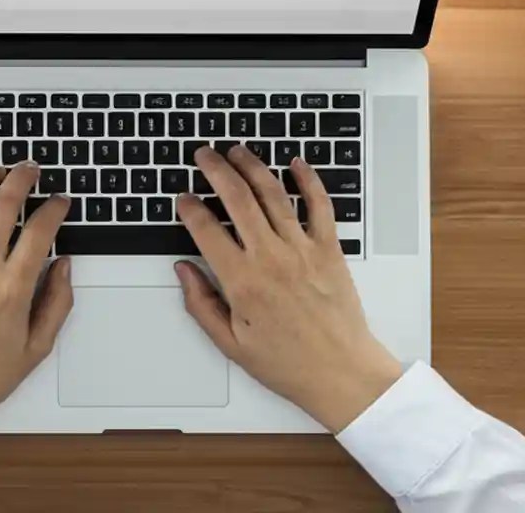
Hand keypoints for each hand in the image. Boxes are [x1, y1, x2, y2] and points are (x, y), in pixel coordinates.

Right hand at [175, 146, 402, 431]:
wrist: (341, 373)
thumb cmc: (287, 364)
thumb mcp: (230, 343)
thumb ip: (201, 304)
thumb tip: (183, 270)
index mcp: (241, 282)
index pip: (206, 229)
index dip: (189, 208)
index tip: (183, 198)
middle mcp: (270, 258)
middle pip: (236, 198)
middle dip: (216, 169)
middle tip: (205, 155)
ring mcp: (302, 250)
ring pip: (273, 193)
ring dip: (252, 166)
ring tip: (238, 151)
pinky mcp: (329, 249)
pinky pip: (319, 205)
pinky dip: (308, 180)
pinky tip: (296, 164)